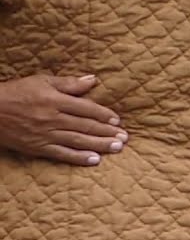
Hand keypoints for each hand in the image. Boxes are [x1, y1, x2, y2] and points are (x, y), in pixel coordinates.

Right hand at [0, 74, 127, 165]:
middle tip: (125, 137)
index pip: (86, 108)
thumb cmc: (16, 92)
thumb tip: (93, 79)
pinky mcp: (37, 147)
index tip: (118, 120)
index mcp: (54, 100)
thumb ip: (68, 83)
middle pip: (85, 126)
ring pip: (78, 140)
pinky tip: (95, 160)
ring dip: (99, 144)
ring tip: (117, 147)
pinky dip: (79, 157)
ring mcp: (45, 134)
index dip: (104, 114)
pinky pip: (62, 154)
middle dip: (107, 132)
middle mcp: (52, 118)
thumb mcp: (41, 81)